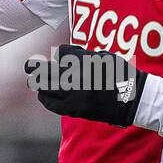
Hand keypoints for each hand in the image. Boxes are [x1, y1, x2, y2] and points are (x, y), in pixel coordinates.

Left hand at [25, 44, 147, 127]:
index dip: (62, 54)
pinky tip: (43, 95)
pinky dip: (46, 99)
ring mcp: (76, 94)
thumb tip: (63, 56)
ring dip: (39, 83)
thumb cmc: (121, 75)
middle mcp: (79, 77)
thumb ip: (84, 55)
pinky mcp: (77, 109)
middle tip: (28, 66)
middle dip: (35, 67)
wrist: (134, 99)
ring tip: (34, 82)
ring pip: (46, 87)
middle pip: (46, 70)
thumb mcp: (106, 57)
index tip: (62, 57)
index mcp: (88, 61)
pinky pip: (53, 104)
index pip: (63, 53)